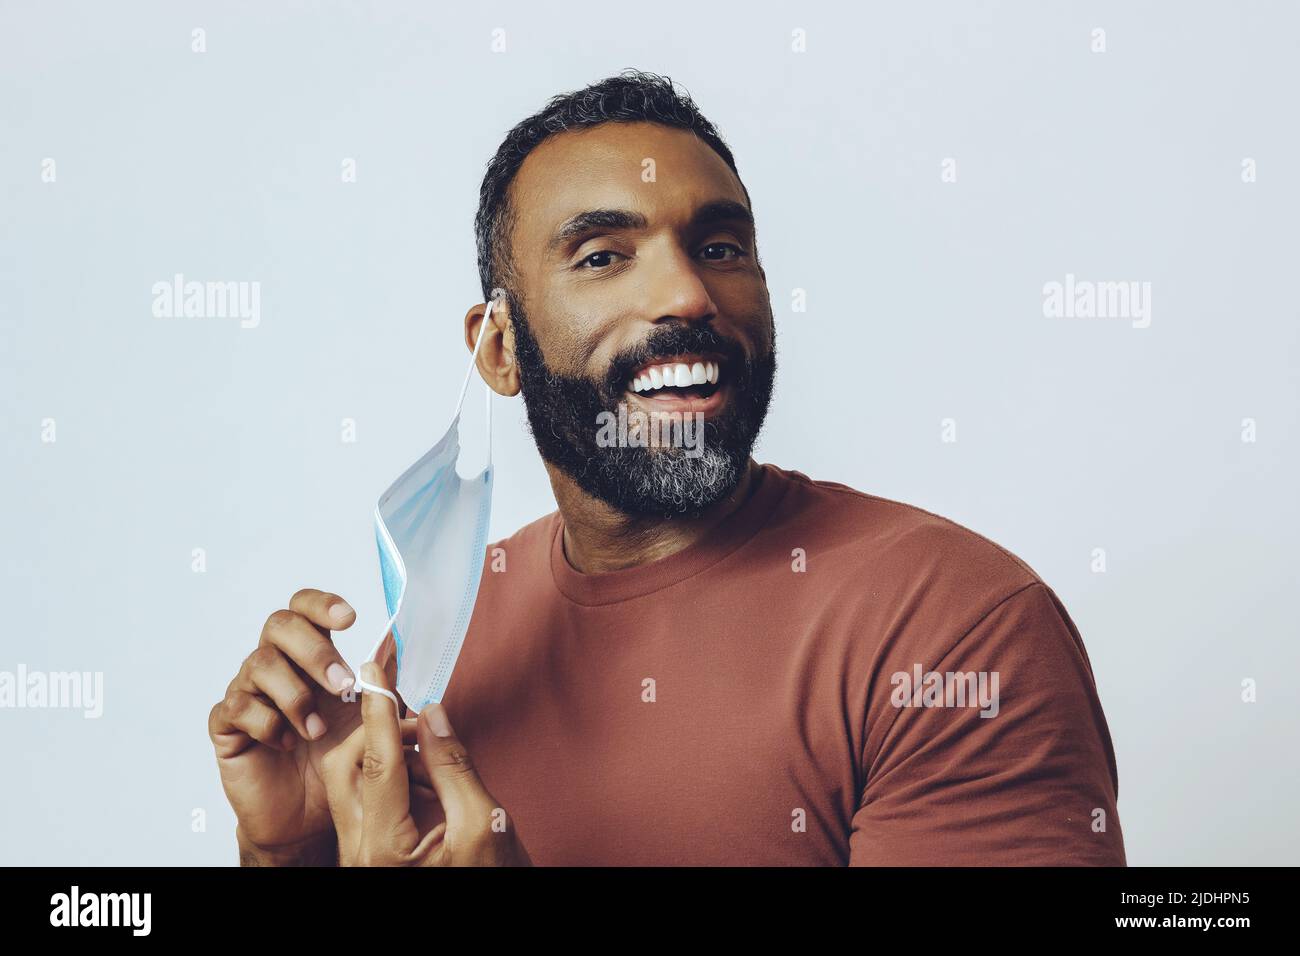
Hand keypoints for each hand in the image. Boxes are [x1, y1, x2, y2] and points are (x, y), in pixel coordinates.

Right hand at [208, 588, 395, 863]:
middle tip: (340, 685)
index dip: (321, 605)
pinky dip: (267, 723)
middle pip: (280, 625)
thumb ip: (380, 686)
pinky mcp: (226, 724)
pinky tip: (286, 744)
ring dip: (295, 696)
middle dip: (314, 651)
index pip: (305, 609)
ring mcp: (247, 691)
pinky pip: (236, 706)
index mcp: (310, 655)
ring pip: (259, 664)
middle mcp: (276, 665)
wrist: (310, 818)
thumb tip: (391, 645)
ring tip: (316, 732)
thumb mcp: (369, 723)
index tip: (349, 619)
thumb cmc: (338, 763)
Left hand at [321, 661, 531, 866]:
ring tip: (433, 758)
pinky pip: (368, 800)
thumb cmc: (494, 881)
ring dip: (391, 756)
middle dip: (380, 734)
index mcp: (384, 850)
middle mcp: (359, 853)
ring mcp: (360, 855)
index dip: (377, 711)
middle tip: (419, 719)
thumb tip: (431, 714)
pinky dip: (396, 778)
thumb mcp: (484, 820)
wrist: (488, 927)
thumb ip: (453, 764)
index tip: (374, 671)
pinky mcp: (369, 852)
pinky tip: (430, 781)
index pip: (376, 763)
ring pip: (354, 782)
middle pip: (348, 770)